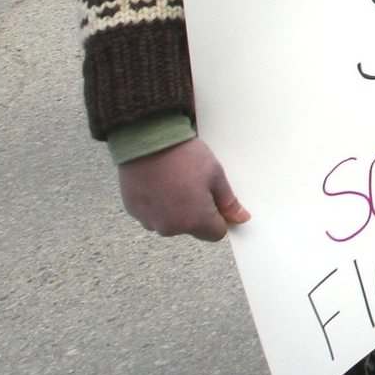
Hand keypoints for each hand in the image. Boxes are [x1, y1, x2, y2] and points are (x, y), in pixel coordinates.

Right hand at [118, 137, 248, 240]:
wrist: (148, 141)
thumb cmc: (184, 157)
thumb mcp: (216, 175)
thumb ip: (228, 202)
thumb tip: (241, 218)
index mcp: (194, 221)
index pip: (215, 233)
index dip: (219, 217)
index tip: (216, 201)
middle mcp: (170, 227)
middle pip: (191, 228)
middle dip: (196, 212)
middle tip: (195, 185)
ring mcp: (149, 220)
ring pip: (170, 221)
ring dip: (175, 209)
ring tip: (175, 181)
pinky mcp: (133, 211)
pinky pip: (152, 213)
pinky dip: (157, 203)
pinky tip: (159, 182)